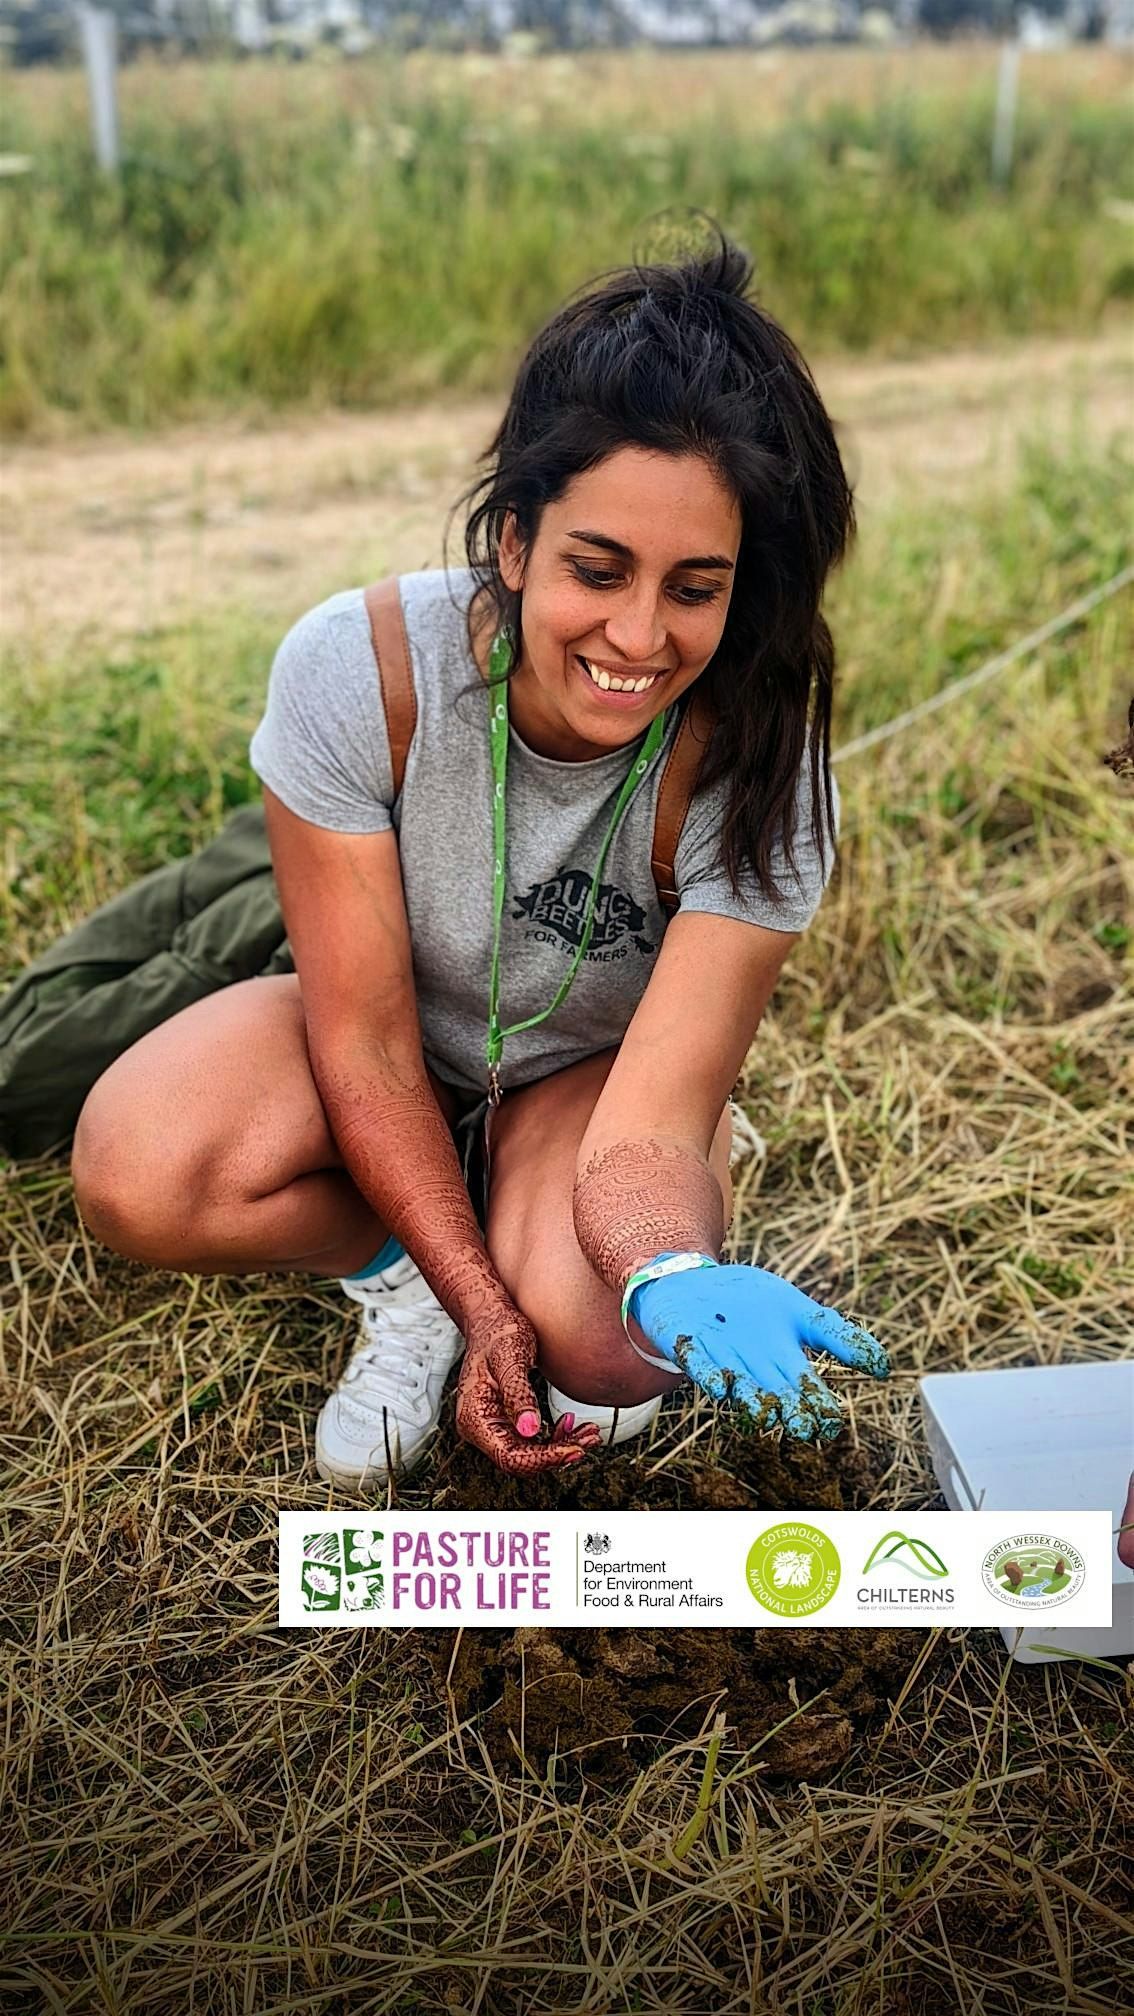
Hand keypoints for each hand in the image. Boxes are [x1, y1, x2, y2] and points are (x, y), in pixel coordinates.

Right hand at [456, 1304, 602, 1474]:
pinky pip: (532, 1439)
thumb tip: (529, 1429)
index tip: (574, 1448)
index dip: (543, 1458)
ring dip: (560, 1446)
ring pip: (529, 1453)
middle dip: (557, 1454)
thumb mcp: (510, 1357)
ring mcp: (494, 1424)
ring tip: (588, 1432)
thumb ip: (518, 1394)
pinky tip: (571, 1422)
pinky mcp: (508, 1418)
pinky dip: (554, 1436)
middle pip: (521, 1460)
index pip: (510, 1456)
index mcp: (475, 1417)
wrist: (493, 1317)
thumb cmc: (497, 1331)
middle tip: (590, 1440)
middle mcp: (480, 1427)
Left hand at [629, 1253, 888, 1442]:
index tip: (831, 1421)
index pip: (806, 1385)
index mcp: (783, 1359)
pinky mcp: (689, 1345)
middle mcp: (754, 1366)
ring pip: (739, 1384)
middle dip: (788, 1410)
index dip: (818, 1403)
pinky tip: (719, 1384)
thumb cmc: (752, 1303)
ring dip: (751, 1398)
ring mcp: (721, 1357)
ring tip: (766, 1413)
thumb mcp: (801, 1312)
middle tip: (801, 1428)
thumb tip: (884, 1367)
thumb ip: (837, 1335)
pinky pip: (698, 1363)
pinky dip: (708, 1374)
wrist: (696, 1284)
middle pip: (775, 1392)